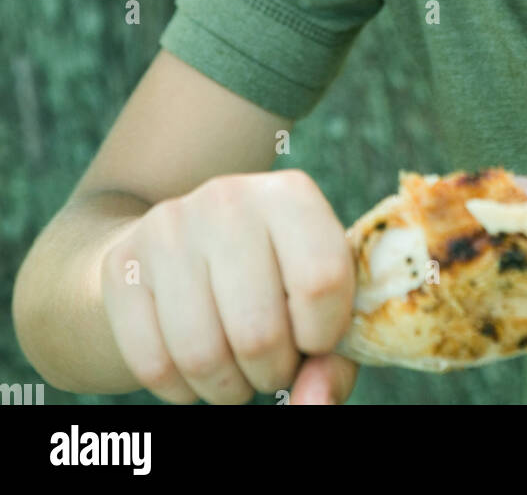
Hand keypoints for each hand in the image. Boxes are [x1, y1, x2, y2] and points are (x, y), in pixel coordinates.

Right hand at [100, 170, 358, 404]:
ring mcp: (169, 227)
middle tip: (269, 364)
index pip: (321, 281)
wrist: (178, 247)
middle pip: (259, 331)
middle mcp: (229, 198)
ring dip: (226, 387)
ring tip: (235, 370)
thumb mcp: (316, 301)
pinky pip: (153, 364)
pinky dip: (180, 389)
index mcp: (290, 195)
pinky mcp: (122, 264)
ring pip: (202, 355)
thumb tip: (314, 403)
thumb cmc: (269, 282)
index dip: (322, 335)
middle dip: (270, 372)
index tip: (313, 339)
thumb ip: (333, 357)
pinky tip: (194, 368)